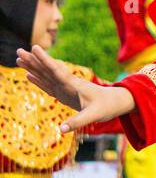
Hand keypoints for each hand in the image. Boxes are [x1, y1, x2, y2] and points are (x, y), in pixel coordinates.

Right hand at [16, 46, 134, 131]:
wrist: (115, 102)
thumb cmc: (106, 107)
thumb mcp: (94, 115)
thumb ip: (78, 122)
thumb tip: (61, 129)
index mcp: (74, 84)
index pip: (57, 70)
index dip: (45, 60)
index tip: (34, 48)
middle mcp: (67, 83)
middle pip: (47, 70)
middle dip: (33, 60)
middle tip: (18, 50)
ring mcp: (65, 88)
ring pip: (45, 75)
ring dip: (33, 67)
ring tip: (19, 58)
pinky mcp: (64, 93)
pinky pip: (48, 85)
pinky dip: (38, 80)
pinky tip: (29, 75)